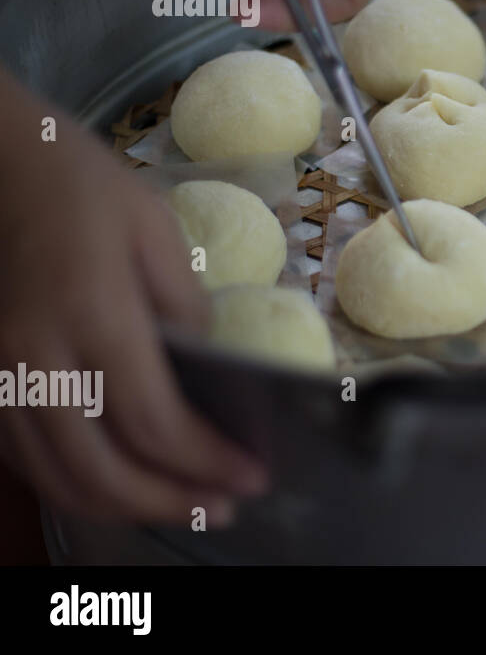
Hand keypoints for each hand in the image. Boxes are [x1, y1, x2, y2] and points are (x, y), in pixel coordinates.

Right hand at [0, 75, 266, 523]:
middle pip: (101, 469)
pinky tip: (119, 485)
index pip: (153, 420)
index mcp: (90, 314)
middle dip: (171, 501)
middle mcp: (34, 358)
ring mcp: (0, 374)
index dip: (205, 460)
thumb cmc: (80, 185)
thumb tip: (207, 369)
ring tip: (183, 506)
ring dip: (124, 506)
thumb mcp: (155, 227)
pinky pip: (25, 457)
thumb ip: (184, 304)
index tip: (253, 475)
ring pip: (57, 476)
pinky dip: (75, 486)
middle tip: (226, 505)